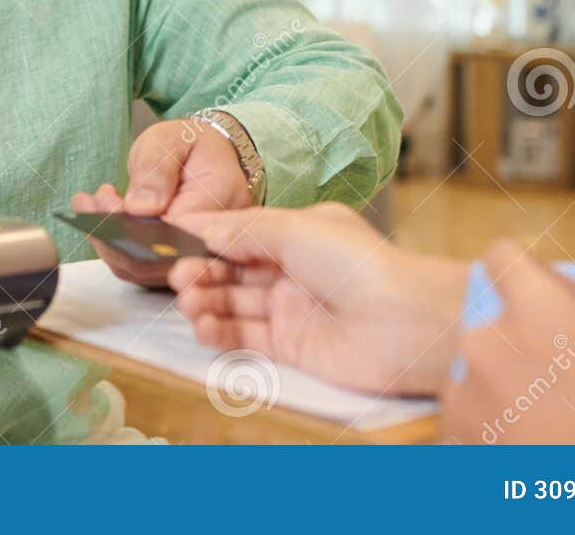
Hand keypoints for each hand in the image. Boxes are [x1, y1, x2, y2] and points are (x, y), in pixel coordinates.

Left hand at [70, 117, 253, 286]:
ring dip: (110, 242)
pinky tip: (95, 217)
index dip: (137, 227)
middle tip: (90, 205)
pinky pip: (143, 265)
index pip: (177, 231)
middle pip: (161, 259)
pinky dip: (115, 246)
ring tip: (88, 205)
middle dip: (116, 237)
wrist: (202, 149)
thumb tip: (140, 208)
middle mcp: (215, 236)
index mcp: (221, 200)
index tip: (106, 205)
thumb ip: (157, 170)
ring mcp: (196, 252)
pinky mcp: (176, 258)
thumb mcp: (172, 140)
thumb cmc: (190, 142)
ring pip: (147, 267)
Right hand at [165, 202, 472, 395]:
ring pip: (237, 304)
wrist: (404, 324)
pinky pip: (248, 337)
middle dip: (203, 270)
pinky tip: (202, 325)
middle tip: (176, 275)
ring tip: (186, 301)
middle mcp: (296, 270)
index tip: (170, 237)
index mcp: (301, 234)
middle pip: (235, 270)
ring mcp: (294, 310)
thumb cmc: (358, 264)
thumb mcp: (297, 229)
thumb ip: (246, 230)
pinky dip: (221, 331)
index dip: (208, 235)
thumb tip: (205, 228)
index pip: (243, 232)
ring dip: (207, 301)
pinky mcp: (293, 347)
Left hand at [438, 241, 574, 443]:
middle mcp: (485, 345)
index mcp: (535, 314)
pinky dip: (497, 427)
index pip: (503, 256)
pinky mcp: (453, 443)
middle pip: (497, 324)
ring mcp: (462, 397)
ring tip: (559, 427)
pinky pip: (473, 417)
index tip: (571, 307)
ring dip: (511, 387)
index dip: (536, 275)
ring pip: (483, 373)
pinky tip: (538, 451)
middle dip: (530, 343)